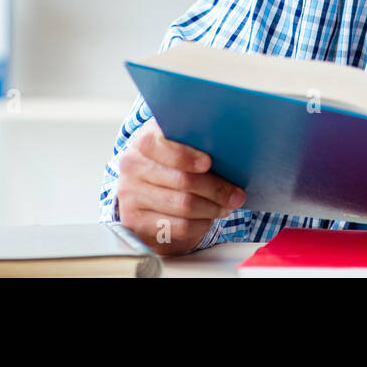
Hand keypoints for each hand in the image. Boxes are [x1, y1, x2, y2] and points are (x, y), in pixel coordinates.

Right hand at [114, 118, 245, 255]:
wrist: (144, 191)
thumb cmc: (172, 163)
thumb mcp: (178, 145)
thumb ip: (197, 142)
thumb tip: (230, 152)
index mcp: (145, 140)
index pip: (163, 145)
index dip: (187, 156)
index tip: (208, 163)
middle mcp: (132, 165)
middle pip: (181, 180)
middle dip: (215, 189)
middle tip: (237, 195)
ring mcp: (130, 194)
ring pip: (183, 205)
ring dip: (212, 208)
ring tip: (226, 207)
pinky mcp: (135, 220)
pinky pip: (178, 226)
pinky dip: (201, 224)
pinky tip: (209, 219)